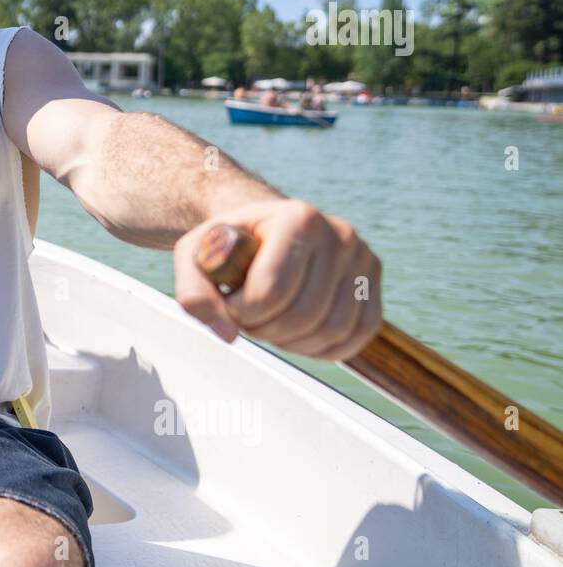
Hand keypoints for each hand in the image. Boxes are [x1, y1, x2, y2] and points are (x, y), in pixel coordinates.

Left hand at [172, 199, 382, 360]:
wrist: (264, 230)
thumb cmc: (229, 244)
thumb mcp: (195, 256)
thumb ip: (194, 293)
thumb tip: (227, 334)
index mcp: (297, 217)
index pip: (272, 289)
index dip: (242, 312)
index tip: (229, 303)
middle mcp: (340, 234)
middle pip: (304, 313)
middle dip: (265, 329)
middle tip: (247, 318)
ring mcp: (363, 260)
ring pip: (332, 330)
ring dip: (291, 343)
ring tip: (269, 324)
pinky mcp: (372, 286)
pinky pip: (356, 336)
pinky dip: (322, 349)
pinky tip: (294, 335)